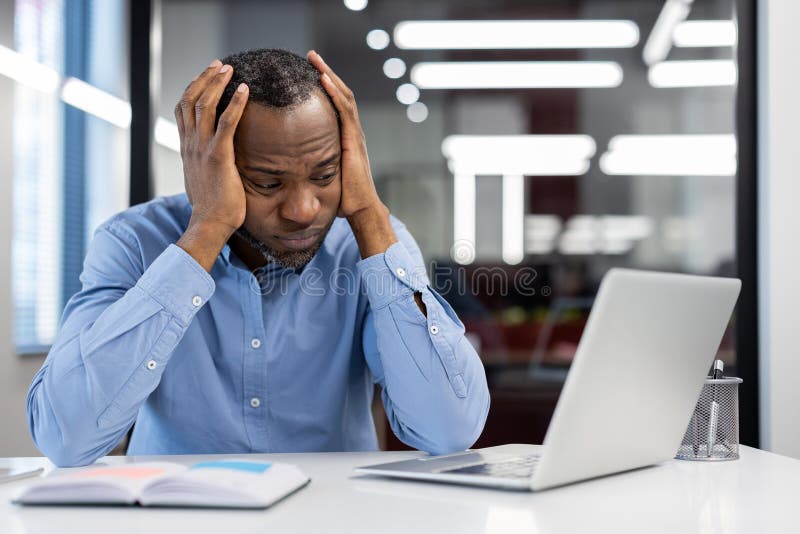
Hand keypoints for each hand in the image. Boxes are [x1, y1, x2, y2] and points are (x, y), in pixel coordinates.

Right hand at [174, 59, 248, 239]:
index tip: (207, 76)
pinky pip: (226, 122)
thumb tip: (216, 163)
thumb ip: (207, 165)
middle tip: (220, 65)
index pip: (183, 109)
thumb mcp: (204, 180)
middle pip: (190, 100)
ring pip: (204, 105)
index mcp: (187, 149)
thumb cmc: (213, 208)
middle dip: (205, 78)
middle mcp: (190, 144)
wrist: (209, 224)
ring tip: (229, 69)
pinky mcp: (218, 156)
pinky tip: (245, 90)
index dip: (194, 89)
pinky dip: (236, 103)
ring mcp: (202, 149)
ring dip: (217, 83)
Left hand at [306, 51, 382, 218]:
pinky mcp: (353, 140)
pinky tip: (322, 79)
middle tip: (311, 56)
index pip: (336, 104)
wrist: (361, 209)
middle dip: (326, 73)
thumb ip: (314, 165)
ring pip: (343, 96)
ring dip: (329, 76)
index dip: (325, 86)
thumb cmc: (343, 198)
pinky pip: (344, 110)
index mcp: (345, 137)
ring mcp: (355, 134)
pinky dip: (333, 93)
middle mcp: (352, 132)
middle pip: (341, 93)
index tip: (310, 71)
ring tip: (315, 59)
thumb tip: (293, 165)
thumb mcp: (325, 175)